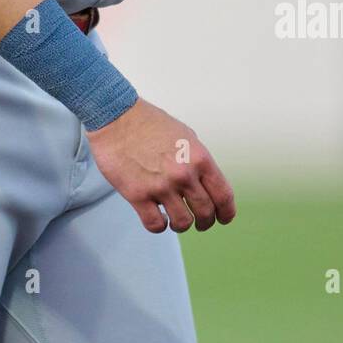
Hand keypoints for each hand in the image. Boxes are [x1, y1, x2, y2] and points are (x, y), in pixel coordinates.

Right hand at [85, 97, 236, 233]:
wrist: (116, 117)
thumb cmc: (149, 123)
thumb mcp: (185, 135)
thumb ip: (198, 160)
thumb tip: (206, 182)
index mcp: (199, 158)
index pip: (223, 195)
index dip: (226, 212)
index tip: (223, 218)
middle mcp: (183, 174)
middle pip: (205, 213)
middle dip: (205, 222)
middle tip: (199, 223)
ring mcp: (161, 186)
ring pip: (182, 223)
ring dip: (181, 225)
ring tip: (175, 220)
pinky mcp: (138, 195)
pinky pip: (155, 225)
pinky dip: (159, 225)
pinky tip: (157, 217)